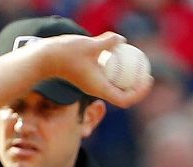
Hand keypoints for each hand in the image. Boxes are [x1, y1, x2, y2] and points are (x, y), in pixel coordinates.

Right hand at [31, 32, 151, 107]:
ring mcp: (93, 84)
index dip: (139, 93)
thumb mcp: (90, 45)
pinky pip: (107, 77)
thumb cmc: (65, 53)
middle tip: (148, 74)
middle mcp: (97, 90)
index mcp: (99, 89)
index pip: (124, 99)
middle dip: (137, 88)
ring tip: (138, 66)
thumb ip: (108, 42)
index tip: (147, 79)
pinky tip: (121, 56)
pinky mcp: (89, 77)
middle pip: (123, 96)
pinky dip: (117, 71)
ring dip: (128, 80)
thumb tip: (123, 39)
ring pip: (115, 87)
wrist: (45, 58)